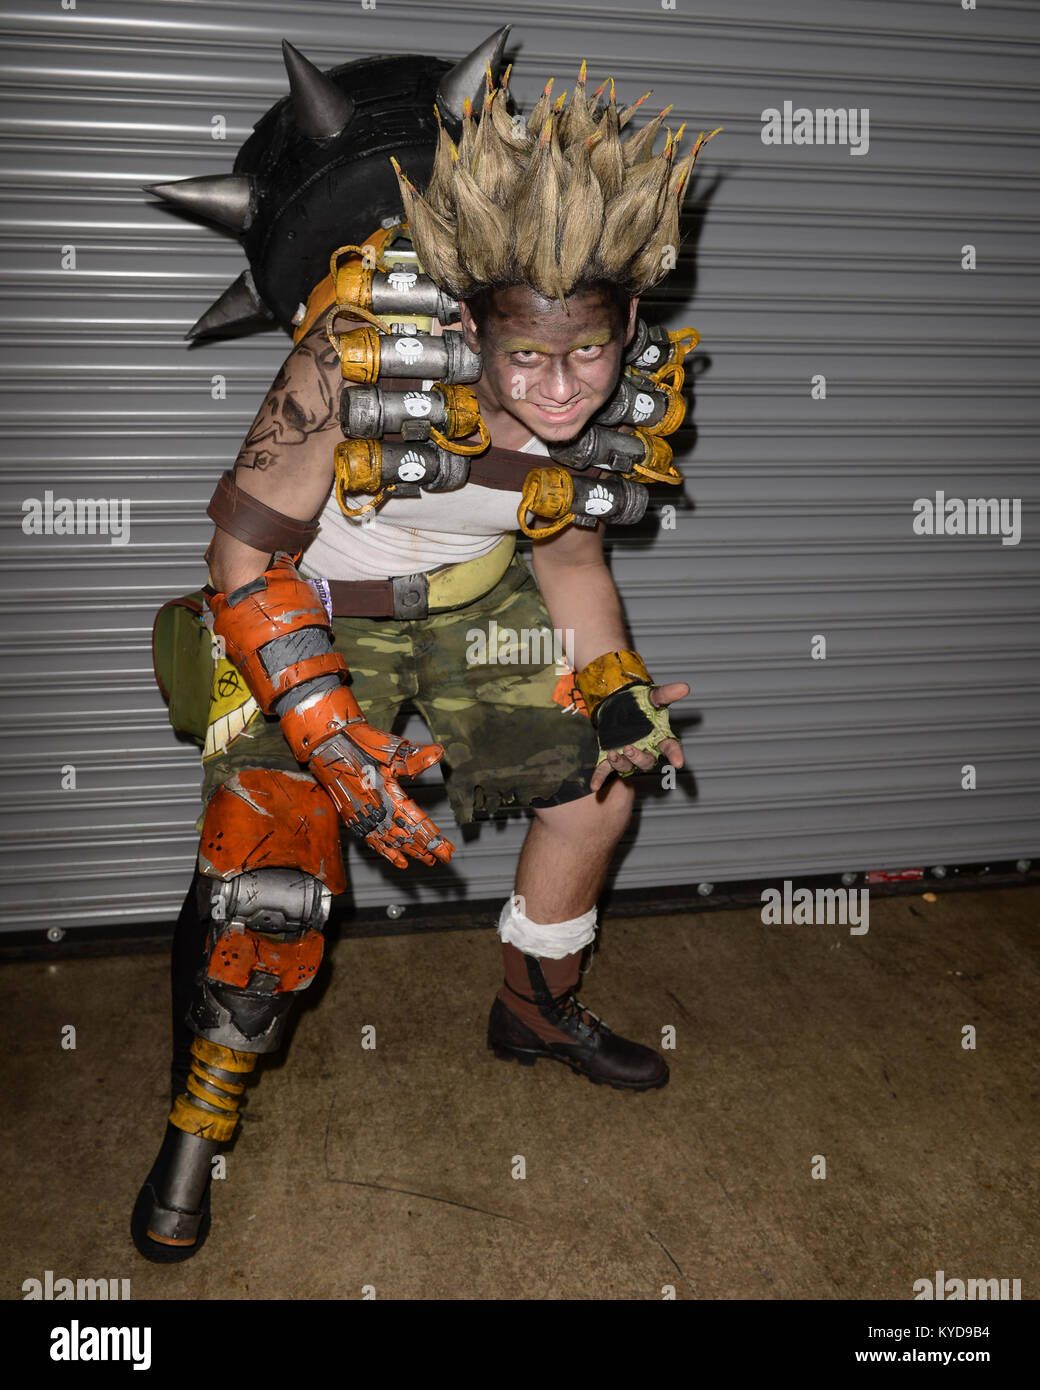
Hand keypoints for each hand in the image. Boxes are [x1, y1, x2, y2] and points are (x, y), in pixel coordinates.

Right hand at [309, 729, 454, 869]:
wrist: (328, 745)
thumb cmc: (358, 746)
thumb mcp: (391, 750)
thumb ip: (416, 758)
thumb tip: (438, 752)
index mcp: (388, 796)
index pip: (416, 825)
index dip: (433, 841)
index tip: (446, 851)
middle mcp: (376, 811)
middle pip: (406, 838)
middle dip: (425, 850)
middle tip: (442, 858)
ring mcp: (363, 817)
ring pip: (390, 843)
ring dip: (409, 852)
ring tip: (425, 860)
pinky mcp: (353, 817)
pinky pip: (372, 841)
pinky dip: (385, 852)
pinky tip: (396, 860)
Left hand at [588, 681, 687, 792]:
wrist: (618, 704)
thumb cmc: (640, 703)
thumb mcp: (652, 697)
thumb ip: (666, 694)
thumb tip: (684, 687)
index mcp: (658, 737)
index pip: (670, 747)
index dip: (675, 755)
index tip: (679, 762)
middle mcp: (645, 750)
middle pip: (646, 761)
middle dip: (638, 757)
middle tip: (629, 748)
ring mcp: (627, 755)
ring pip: (627, 766)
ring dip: (620, 764)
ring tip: (613, 754)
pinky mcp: (611, 756)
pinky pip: (606, 770)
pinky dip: (600, 777)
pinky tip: (595, 786)